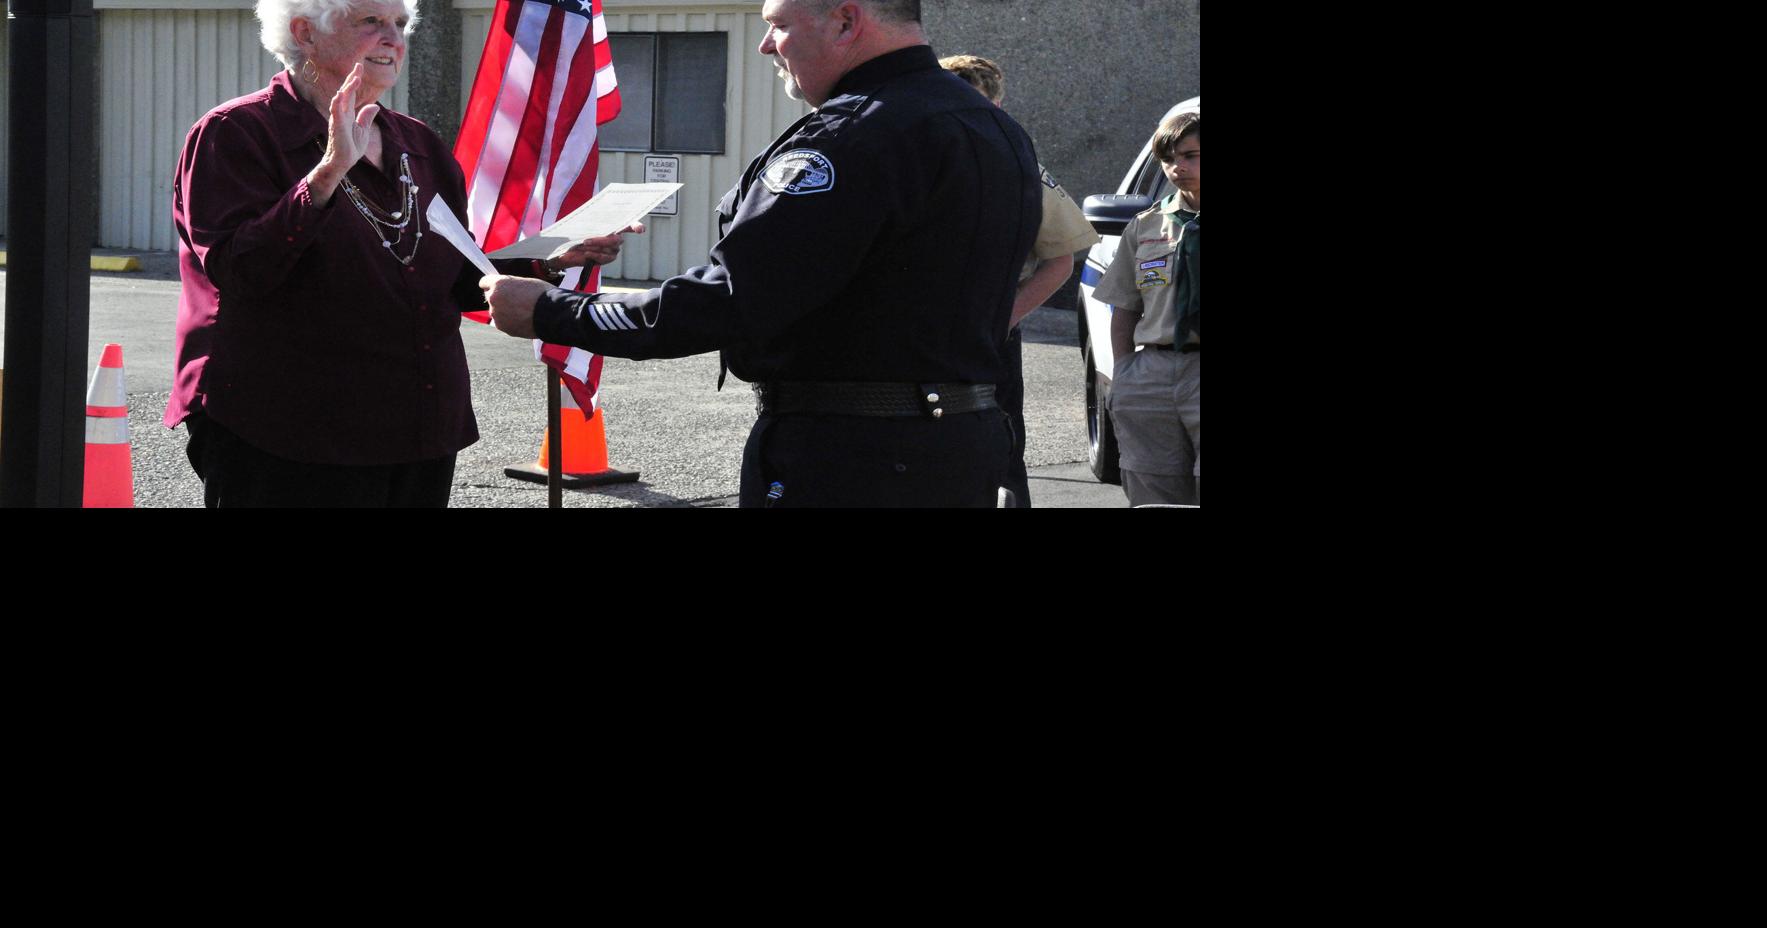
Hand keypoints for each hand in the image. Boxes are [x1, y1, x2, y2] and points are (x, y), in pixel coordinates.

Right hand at [321, 64, 378, 178]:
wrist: (343, 162)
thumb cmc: (350, 147)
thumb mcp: (363, 130)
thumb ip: (366, 117)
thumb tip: (374, 106)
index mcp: (348, 112)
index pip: (351, 93)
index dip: (355, 80)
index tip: (359, 68)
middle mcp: (342, 112)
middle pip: (346, 91)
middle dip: (352, 79)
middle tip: (358, 66)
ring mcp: (338, 118)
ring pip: (342, 98)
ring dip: (348, 88)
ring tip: (355, 78)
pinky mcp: (337, 126)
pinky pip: (336, 111)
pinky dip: (337, 102)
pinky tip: (341, 94)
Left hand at [481, 274, 554, 338]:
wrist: (552, 314)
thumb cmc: (542, 295)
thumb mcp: (525, 282)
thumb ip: (511, 285)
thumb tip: (507, 289)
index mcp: (498, 284)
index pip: (484, 282)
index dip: (492, 284)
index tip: (498, 287)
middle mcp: (493, 299)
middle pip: (491, 297)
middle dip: (500, 298)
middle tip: (516, 300)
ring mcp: (497, 315)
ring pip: (497, 311)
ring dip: (505, 311)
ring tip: (523, 312)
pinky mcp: (503, 327)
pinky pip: (503, 322)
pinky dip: (510, 321)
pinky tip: (524, 319)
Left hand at [548, 222, 645, 268]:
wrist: (566, 249)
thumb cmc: (575, 232)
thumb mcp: (581, 225)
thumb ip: (590, 224)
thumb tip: (595, 225)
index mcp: (613, 225)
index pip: (629, 224)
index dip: (636, 226)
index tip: (641, 229)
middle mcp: (616, 238)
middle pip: (616, 239)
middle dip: (602, 240)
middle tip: (587, 240)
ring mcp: (613, 250)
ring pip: (611, 249)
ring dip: (596, 247)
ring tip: (584, 245)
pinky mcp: (607, 259)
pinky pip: (606, 258)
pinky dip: (596, 255)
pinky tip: (587, 253)